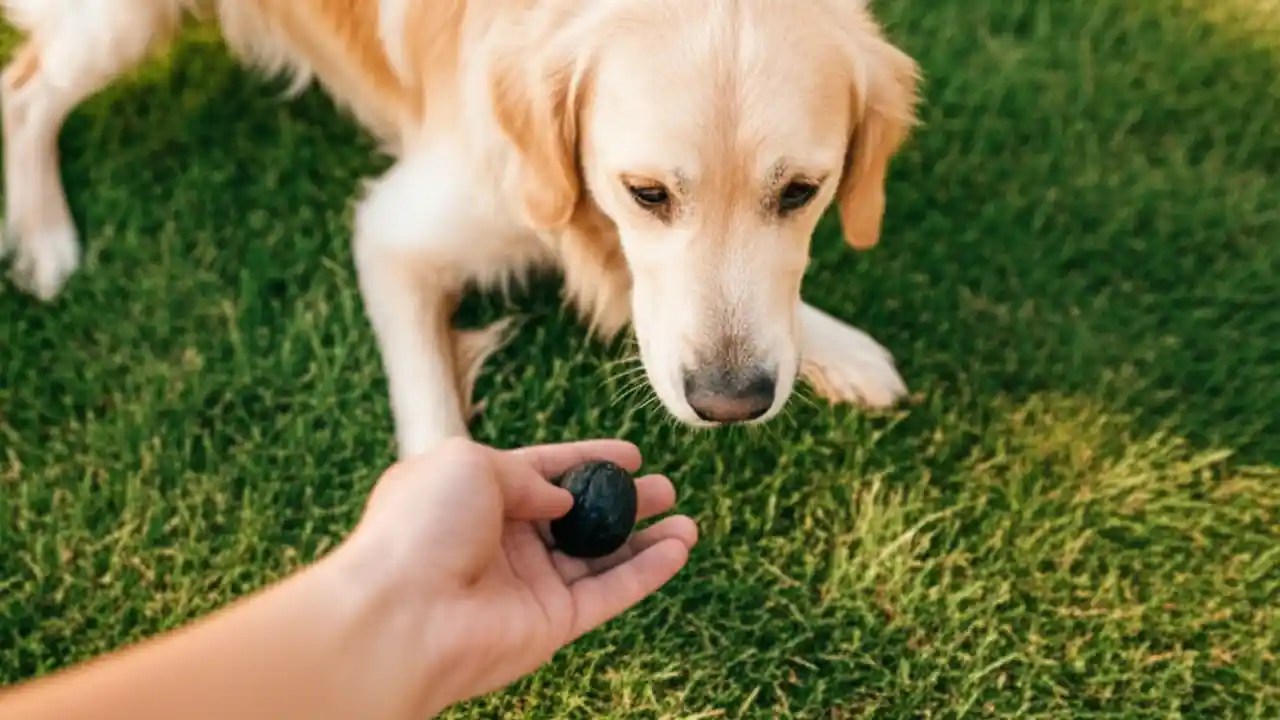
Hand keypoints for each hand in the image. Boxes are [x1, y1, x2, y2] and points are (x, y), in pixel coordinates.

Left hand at [332, 438, 697, 714]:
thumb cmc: (421, 529)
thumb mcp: (471, 464)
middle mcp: (504, 541)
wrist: (401, 614)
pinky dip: (647, 572)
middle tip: (664, 488)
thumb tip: (561, 498)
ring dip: (646, 539)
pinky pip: (610, 593)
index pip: (542, 472)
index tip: (630, 454)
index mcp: (476, 497)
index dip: (587, 461)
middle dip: (624, 501)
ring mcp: (530, 585)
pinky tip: (678, 549)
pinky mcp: (552, 625)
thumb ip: (526, 472)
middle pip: (579, 517)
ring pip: (601, 558)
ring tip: (686, 520)